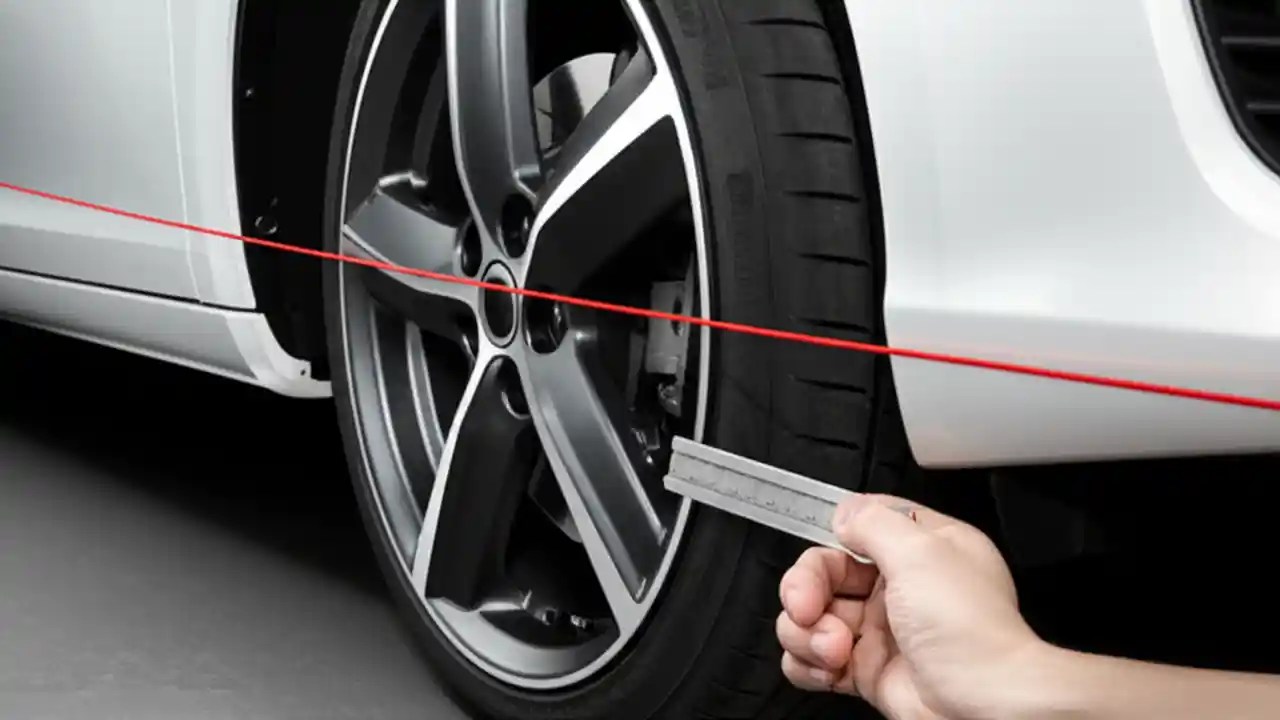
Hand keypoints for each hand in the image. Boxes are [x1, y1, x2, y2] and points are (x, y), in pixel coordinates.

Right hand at [776, 494, 1044, 719]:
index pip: (863, 523)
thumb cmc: (970, 632)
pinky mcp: (865, 671)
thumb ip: (874, 521)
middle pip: (825, 570)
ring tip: (833, 651)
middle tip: (806, 607)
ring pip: (812, 616)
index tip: (826, 546)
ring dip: (806, 633)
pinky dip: (806, 664)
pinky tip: (825, 669)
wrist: (983, 706)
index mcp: (923, 548)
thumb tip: (844, 514)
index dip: (835, 534)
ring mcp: (880, 630)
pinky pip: (811, 659)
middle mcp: (901, 586)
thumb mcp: (921, 551)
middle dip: (805, 587)